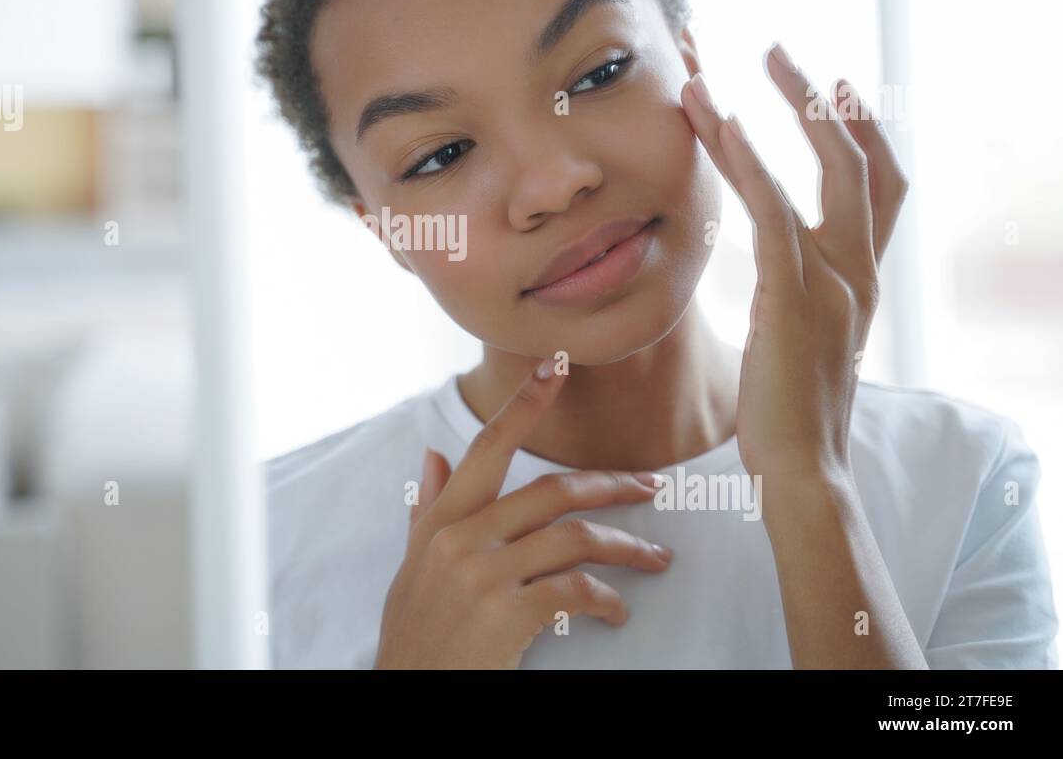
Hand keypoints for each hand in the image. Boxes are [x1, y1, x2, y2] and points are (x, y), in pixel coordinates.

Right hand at [374, 360, 671, 668]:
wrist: (407, 693)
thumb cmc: (415, 633)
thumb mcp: (412, 566)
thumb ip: (429, 509)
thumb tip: (434, 455)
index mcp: (441, 522)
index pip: (487, 448)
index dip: (524, 405)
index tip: (556, 368)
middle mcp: (461, 539)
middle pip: (551, 491)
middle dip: (610, 485)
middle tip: (650, 486)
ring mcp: (483, 575)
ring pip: (574, 538)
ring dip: (626, 547)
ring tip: (654, 558)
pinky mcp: (506, 615)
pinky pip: (574, 590)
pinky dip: (606, 599)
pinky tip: (617, 611)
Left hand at [680, 43, 908, 489]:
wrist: (804, 474)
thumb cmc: (791, 415)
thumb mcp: (803, 341)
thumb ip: (798, 298)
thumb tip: (778, 279)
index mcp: (863, 279)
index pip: (881, 185)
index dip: (862, 131)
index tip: (835, 86)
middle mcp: (859, 271)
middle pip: (859, 161)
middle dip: (820, 101)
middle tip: (778, 50)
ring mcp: (833, 282)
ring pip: (819, 173)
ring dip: (772, 112)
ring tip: (720, 70)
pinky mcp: (793, 297)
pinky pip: (773, 212)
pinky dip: (749, 161)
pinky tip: (718, 123)